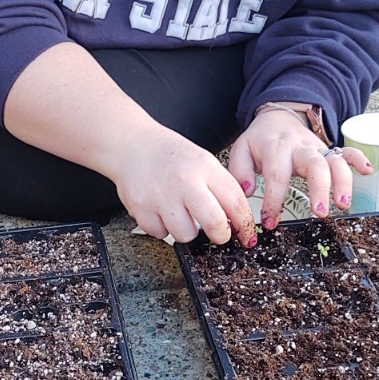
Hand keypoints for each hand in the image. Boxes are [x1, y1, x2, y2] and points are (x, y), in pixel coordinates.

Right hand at [107, 125, 256, 248]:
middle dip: (221, 236)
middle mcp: (184, 181)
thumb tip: (236, 221)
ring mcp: (161, 196)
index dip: (245, 225)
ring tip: (181, 215)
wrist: (132, 144)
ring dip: (186, 231)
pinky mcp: (141, 208)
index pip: (236, 203)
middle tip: (218, 234)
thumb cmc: (170, 155)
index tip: (246, 235)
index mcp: (204, 168)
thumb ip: (220, 188)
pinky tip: (161, 211)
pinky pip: (160, 234)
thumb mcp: (202, 161)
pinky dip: (162, 228)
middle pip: (214, 224)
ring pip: (185, 234)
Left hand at [227, 105, 372, 229]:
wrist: (277, 118)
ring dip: (342, 182)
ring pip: (335, 161)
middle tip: (320, 213)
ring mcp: (317, 149)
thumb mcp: (242, 150)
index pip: (277, 175)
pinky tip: (367, 171)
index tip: (271, 222)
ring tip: (343, 204)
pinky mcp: (329, 150)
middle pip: (314, 165)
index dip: (274, 201)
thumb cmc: (260, 140)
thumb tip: (247, 191)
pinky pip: (348, 151)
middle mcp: (300, 148)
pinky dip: (359, 159)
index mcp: (276, 148)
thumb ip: (240, 170)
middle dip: (319, 189)